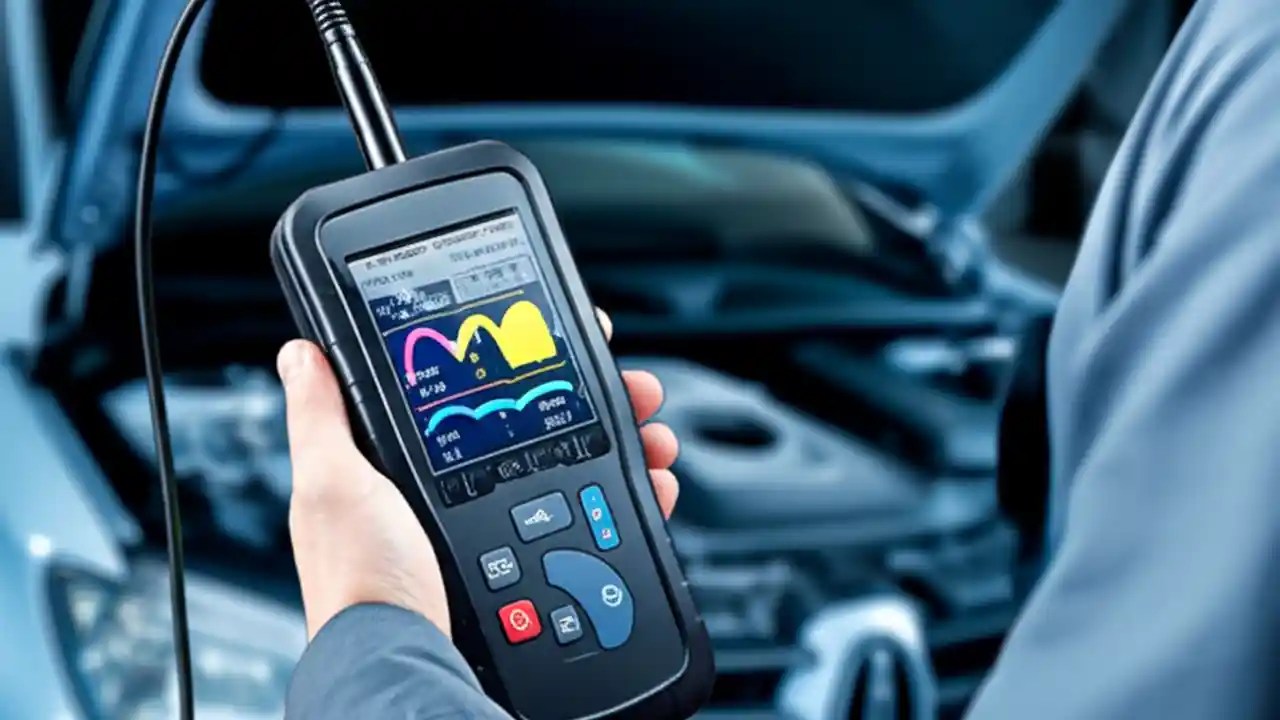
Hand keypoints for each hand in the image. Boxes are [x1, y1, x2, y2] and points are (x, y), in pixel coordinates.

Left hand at [279, 310, 677, 639]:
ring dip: (628, 443)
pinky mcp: (534, 566)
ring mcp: (501, 530)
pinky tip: (651, 487)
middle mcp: (461, 494)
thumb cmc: (361, 582)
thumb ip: (321, 419)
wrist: (405, 662)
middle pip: (546, 426)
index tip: (569, 339)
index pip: (484, 393)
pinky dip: (632, 499)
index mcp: (412, 466)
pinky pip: (595, 522)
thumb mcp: (331, 485)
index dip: (530, 360)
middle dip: (600, 399)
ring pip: (582, 469)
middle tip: (635, 388)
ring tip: (654, 437)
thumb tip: (302, 352)